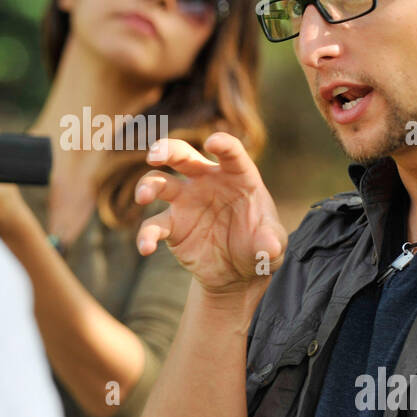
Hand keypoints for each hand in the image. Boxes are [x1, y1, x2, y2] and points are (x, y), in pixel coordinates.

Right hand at [134, 132, 286, 294]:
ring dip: (147, 185)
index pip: (230, 153)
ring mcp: (185, 201)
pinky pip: (154, 225)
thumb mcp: (272, 246)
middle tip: (155, 154)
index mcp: (236, 176)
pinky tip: (145, 248)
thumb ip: (271, 242)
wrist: (237, 272)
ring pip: (159, 182)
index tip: (213, 143)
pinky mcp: (172, 225)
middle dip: (167, 149)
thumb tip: (269, 246)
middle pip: (183, 155)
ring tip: (143, 196)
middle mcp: (206, 181)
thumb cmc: (258, 247)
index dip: (222, 144)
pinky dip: (146, 234)